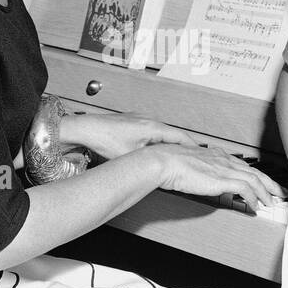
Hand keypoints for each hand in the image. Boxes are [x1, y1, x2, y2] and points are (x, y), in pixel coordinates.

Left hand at [62, 111, 200, 160]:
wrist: (86, 128)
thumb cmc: (105, 139)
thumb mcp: (132, 155)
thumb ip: (150, 160)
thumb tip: (161, 168)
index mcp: (153, 127)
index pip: (181, 137)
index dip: (193, 147)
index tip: (201, 155)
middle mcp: (148, 120)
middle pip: (173, 134)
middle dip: (182, 146)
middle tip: (192, 157)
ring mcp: (140, 119)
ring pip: (162, 132)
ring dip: (168, 143)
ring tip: (174, 155)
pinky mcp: (132, 121)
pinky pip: (151, 131)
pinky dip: (157, 140)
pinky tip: (153, 149)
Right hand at [147, 143, 284, 210]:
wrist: (165, 161)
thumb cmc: (171, 162)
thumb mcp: (190, 164)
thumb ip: (200, 169)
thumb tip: (202, 177)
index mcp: (217, 155)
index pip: (243, 165)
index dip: (256, 175)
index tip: (262, 182)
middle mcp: (224, 160)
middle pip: (255, 171)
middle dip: (269, 182)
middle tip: (279, 191)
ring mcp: (224, 168)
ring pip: (254, 180)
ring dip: (265, 192)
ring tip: (271, 201)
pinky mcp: (222, 179)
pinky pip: (245, 189)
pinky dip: (253, 197)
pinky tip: (256, 205)